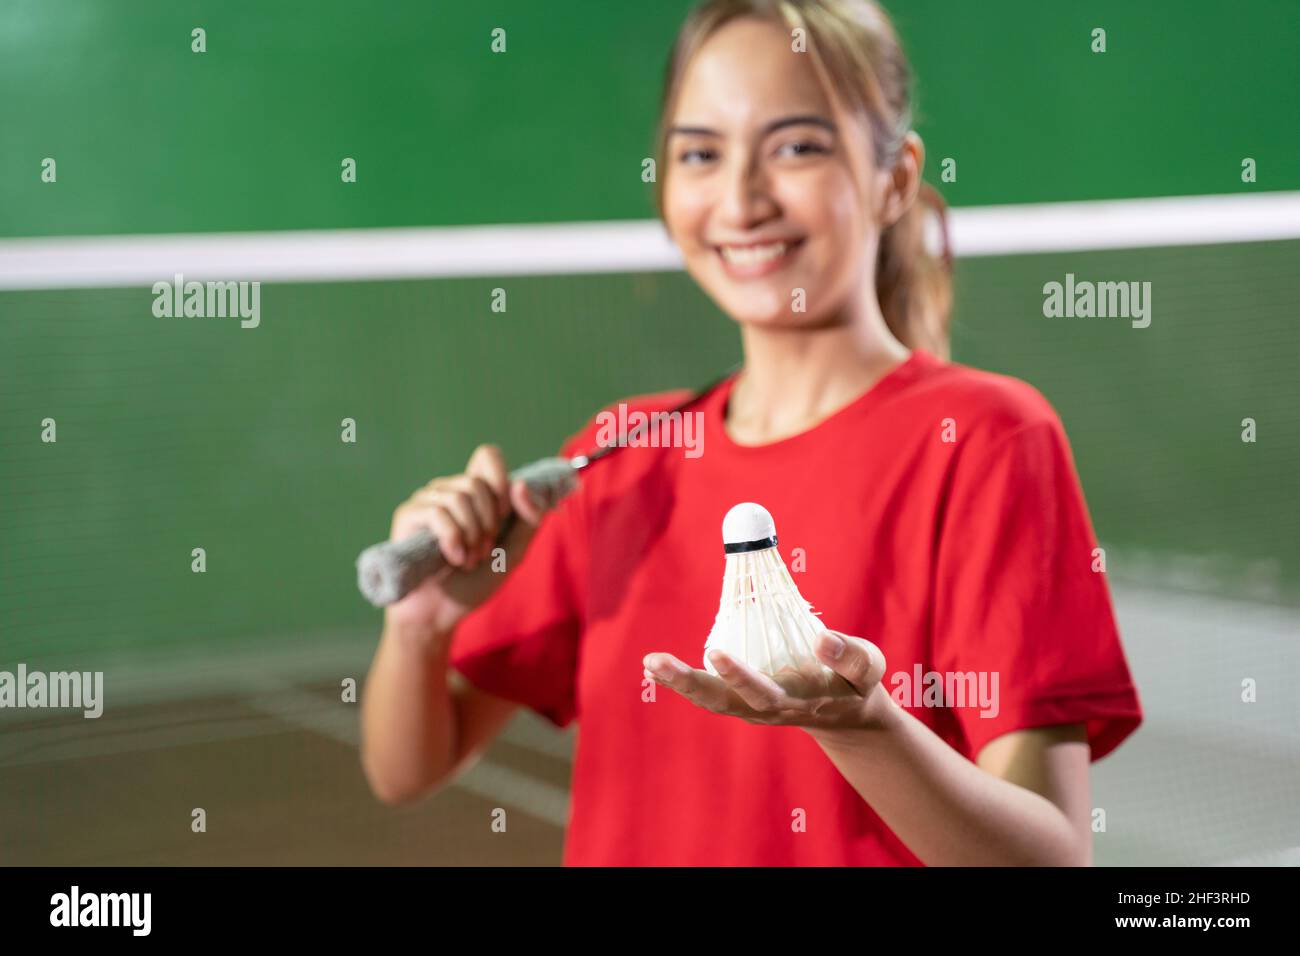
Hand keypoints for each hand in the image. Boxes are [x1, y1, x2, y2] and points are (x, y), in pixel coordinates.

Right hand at [384, 444, 553, 638]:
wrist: (441, 613)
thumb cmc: (474, 582)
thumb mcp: (513, 552)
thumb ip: (528, 519)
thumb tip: (520, 484)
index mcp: (475, 494)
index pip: (487, 456)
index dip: (501, 480)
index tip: (506, 515)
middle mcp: (449, 490)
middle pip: (478, 483)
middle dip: (489, 523)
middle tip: (484, 551)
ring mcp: (427, 500)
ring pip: (459, 497)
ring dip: (472, 535)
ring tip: (468, 560)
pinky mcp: (408, 515)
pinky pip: (437, 513)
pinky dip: (454, 539)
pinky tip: (454, 559)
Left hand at [643, 630, 891, 732]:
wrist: (846, 714)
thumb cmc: (856, 684)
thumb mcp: (868, 669)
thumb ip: (851, 656)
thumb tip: (823, 638)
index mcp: (798, 701)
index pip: (764, 692)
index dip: (740, 675)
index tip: (717, 652)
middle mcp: (767, 709)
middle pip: (722, 700)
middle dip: (687, 682)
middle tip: (654, 662)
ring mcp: (751, 709)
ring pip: (709, 699)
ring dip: (677, 682)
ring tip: (650, 663)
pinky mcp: (742, 702)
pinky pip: (707, 695)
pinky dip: (681, 683)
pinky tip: (654, 670)